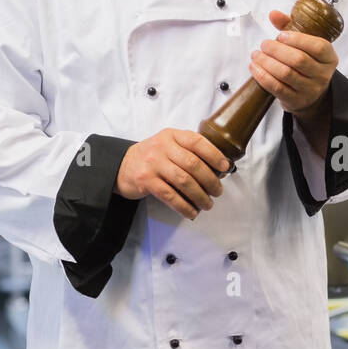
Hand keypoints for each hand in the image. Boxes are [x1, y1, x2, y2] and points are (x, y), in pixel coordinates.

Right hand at [114, 128, 230, 220]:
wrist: (121, 166)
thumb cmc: (152, 158)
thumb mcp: (168, 146)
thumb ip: (188, 152)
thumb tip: (218, 169)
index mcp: (172, 135)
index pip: (197, 141)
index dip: (214, 154)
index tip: (226, 167)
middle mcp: (162, 146)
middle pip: (193, 164)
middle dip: (210, 180)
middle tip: (217, 191)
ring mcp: (152, 163)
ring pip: (184, 181)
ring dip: (200, 195)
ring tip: (208, 204)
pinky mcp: (145, 180)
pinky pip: (170, 196)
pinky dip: (184, 206)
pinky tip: (191, 212)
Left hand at [249, 9, 337, 116]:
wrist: (309, 94)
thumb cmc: (306, 63)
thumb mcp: (304, 44)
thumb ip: (290, 27)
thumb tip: (274, 14)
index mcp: (329, 58)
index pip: (318, 47)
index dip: (298, 39)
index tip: (281, 35)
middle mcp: (323, 75)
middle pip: (299, 60)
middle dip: (277, 50)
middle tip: (264, 44)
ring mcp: (310, 90)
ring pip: (286, 74)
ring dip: (267, 62)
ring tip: (257, 55)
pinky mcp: (296, 100)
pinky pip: (277, 88)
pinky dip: (263, 76)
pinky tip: (255, 67)